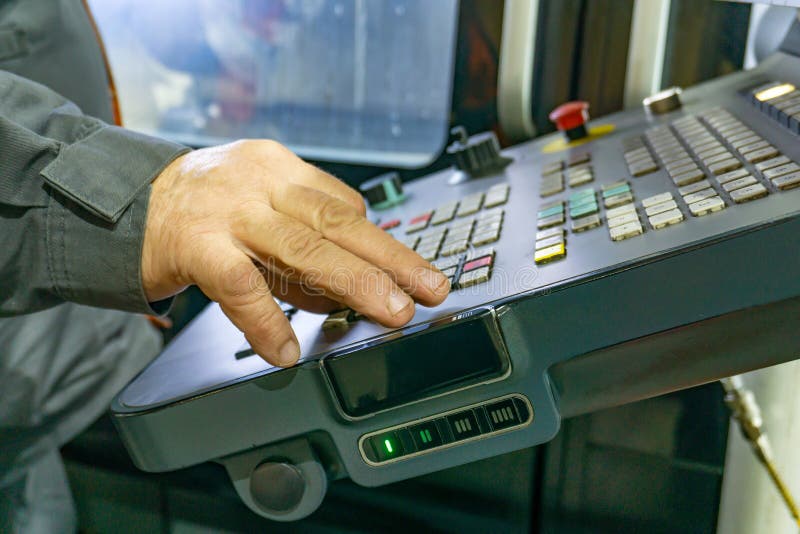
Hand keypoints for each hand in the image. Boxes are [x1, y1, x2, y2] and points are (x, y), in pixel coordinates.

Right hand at [142, 140, 449, 366]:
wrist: (126, 205)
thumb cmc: (202, 213)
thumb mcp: (259, 215)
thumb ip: (301, 252)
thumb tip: (347, 296)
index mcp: (282, 169)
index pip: (344, 204)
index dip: (381, 242)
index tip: (413, 272)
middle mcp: (260, 182)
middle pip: (339, 221)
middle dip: (391, 259)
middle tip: (429, 289)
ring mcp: (229, 211)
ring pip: (303, 245)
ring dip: (354, 281)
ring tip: (390, 311)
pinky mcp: (196, 244)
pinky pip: (241, 284)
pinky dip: (267, 319)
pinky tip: (285, 350)